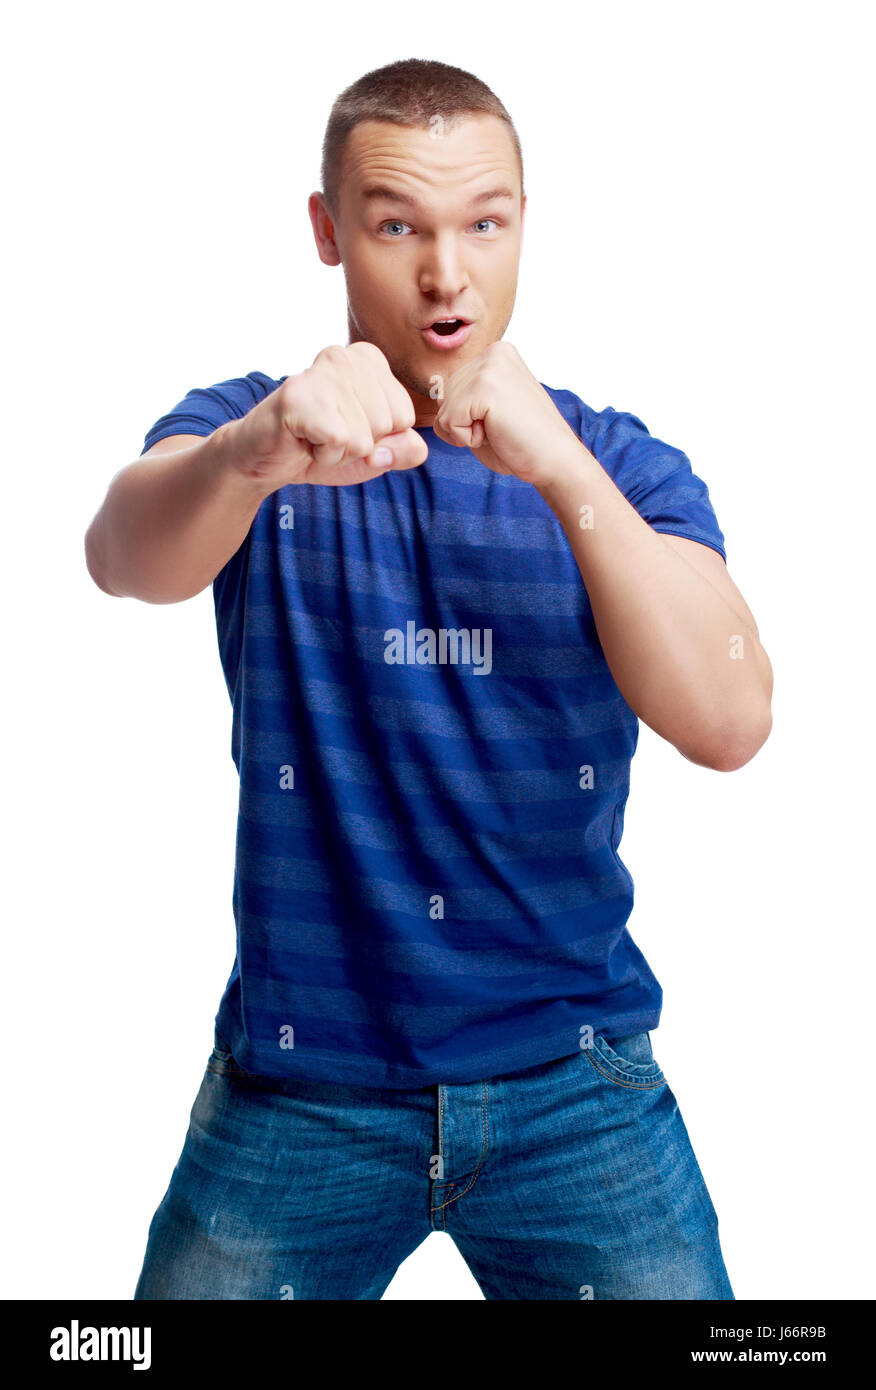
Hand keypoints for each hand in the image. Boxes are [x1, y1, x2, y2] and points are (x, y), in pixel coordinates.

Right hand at [228, 341, 428, 488]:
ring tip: (313, 436)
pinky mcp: (300, 396)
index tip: (345, 429)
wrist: (262, 459)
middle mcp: (347, 356)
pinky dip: (322, 456)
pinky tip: (302, 441)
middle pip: (386, 426)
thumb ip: (404, 449)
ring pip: (364, 438)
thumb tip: (418, 449)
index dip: (377, 438)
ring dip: (337, 452)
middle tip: (325, 435)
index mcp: (370, 360)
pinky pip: (339, 443)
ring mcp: (323, 372)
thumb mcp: (373, 452)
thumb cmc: (319, 448)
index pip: (405, 417)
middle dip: (357, 446)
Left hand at [431, 341, 581, 486]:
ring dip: (466, 432)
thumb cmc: (522, 442)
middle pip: (443, 397)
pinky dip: (467, 439)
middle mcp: (494, 352)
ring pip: (443, 410)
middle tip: (502, 427)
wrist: (555, 461)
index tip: (502, 420)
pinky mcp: (484, 388)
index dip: (468, 416)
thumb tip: (434, 387)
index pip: (451, 388)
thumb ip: (463, 394)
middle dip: (465, 423)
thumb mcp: (487, 408)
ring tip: (500, 429)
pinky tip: (496, 434)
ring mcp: (490, 367)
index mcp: (497, 353)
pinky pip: (448, 423)